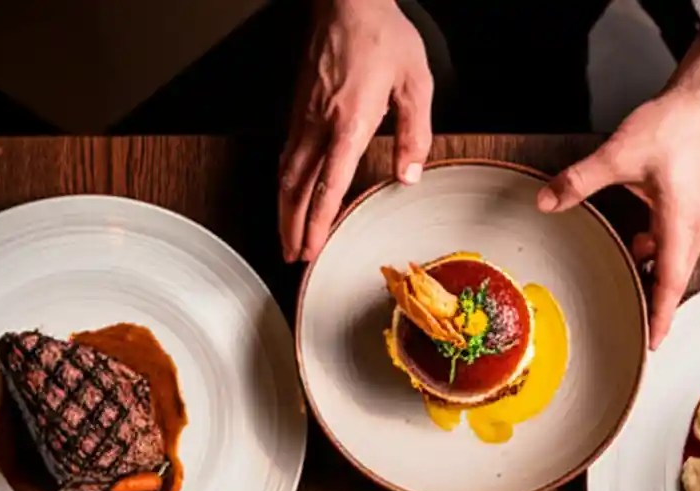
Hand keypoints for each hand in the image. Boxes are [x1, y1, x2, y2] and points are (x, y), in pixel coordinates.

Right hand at [280, 0, 432, 262]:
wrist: (347, 2)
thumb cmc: (382, 36)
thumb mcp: (416, 83)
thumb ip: (415, 135)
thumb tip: (408, 176)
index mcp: (349, 123)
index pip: (328, 185)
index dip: (317, 222)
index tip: (313, 248)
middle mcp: (320, 124)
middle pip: (296, 188)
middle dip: (292, 227)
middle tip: (293, 256)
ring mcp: (304, 115)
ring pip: (285, 172)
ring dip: (284, 208)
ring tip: (287, 235)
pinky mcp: (298, 106)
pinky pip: (286, 152)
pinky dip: (284, 182)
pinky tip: (289, 192)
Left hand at [537, 39, 699, 348]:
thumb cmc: (671, 126)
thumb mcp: (618, 155)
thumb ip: (579, 181)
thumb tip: (546, 203)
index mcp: (682, 223)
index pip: (671, 282)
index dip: (661, 315)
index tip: (653, 344)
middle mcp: (695, 227)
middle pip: (674, 278)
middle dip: (655, 305)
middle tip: (633, 331)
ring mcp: (696, 219)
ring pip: (674, 261)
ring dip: (653, 277)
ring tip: (629, 294)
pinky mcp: (691, 208)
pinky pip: (673, 242)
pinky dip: (654, 252)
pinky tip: (633, 246)